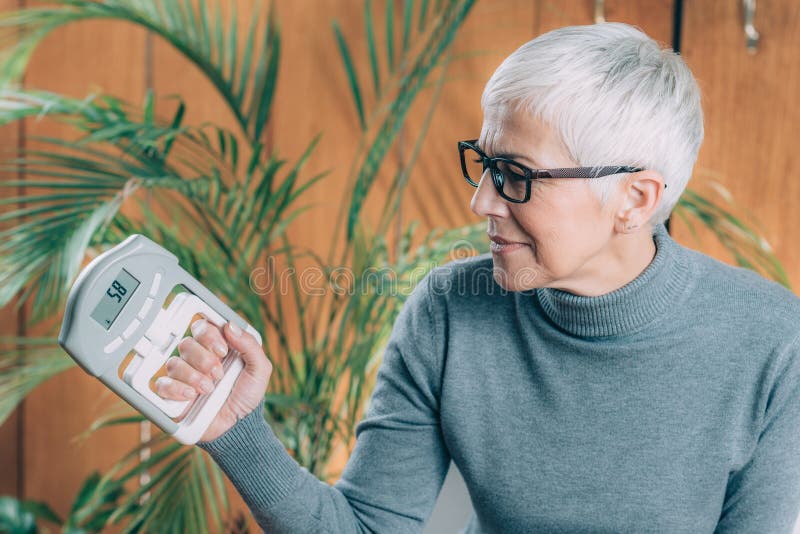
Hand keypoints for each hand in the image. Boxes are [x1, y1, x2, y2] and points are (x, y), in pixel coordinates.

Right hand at [155, 319, 271, 442]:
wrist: (237, 426)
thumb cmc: (247, 396)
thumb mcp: (259, 370)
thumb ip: (250, 345)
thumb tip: (230, 326)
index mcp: (216, 347)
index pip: (202, 327)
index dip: (209, 335)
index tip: (222, 350)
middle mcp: (197, 358)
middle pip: (186, 343)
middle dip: (204, 359)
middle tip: (218, 375)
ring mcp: (183, 377)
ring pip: (174, 363)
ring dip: (194, 376)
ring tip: (209, 389)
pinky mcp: (171, 395)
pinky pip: (162, 384)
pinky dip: (176, 388)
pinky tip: (191, 395)